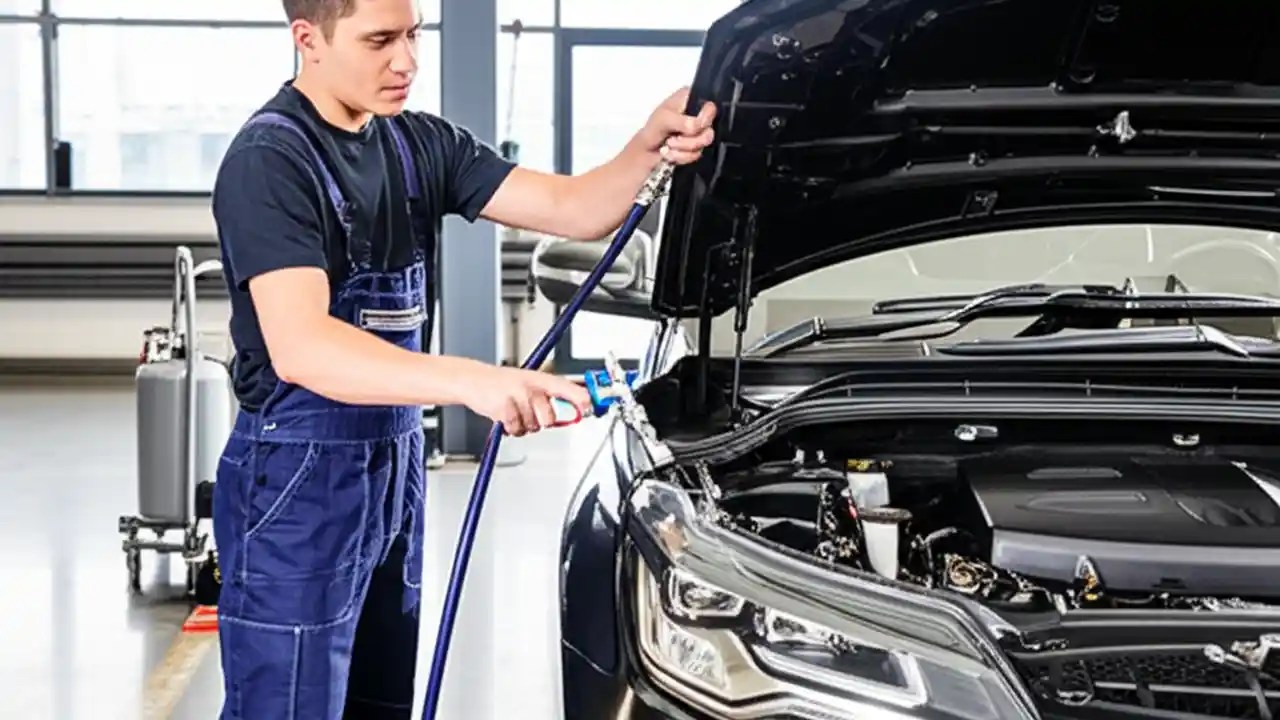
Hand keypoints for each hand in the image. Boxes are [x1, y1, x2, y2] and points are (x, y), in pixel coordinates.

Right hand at [458, 364, 593, 435]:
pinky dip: (509, 428)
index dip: (581, 399)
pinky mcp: (504, 408)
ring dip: (522, 425)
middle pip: (549, 419)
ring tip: (512, 410)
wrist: (472, 380)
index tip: (591, 408)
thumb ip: (549, 396)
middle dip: (539, 421)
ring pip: (531, 427)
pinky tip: (502, 415)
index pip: (566, 388)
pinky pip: (515, 430)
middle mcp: (531, 386)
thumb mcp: (528, 383)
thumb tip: (574, 411)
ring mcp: (518, 396)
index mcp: (540, 379)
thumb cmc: (501, 383)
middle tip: (526, 411)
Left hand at [634, 87, 716, 165]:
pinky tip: (670, 153)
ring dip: (683, 148)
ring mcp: (698, 132)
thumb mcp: (664, 119)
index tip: (693, 126)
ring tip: (669, 145)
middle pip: (709, 129)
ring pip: (704, 143)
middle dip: (689, 139)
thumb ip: (682, 121)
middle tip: (673, 138)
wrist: (645, 152)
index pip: (710, 107)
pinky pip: (697, 154)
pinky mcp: (696, 147)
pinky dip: (682, 156)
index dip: (704, 118)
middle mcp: (697, 114)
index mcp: (689, 99)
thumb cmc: (653, 129)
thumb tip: (697, 126)